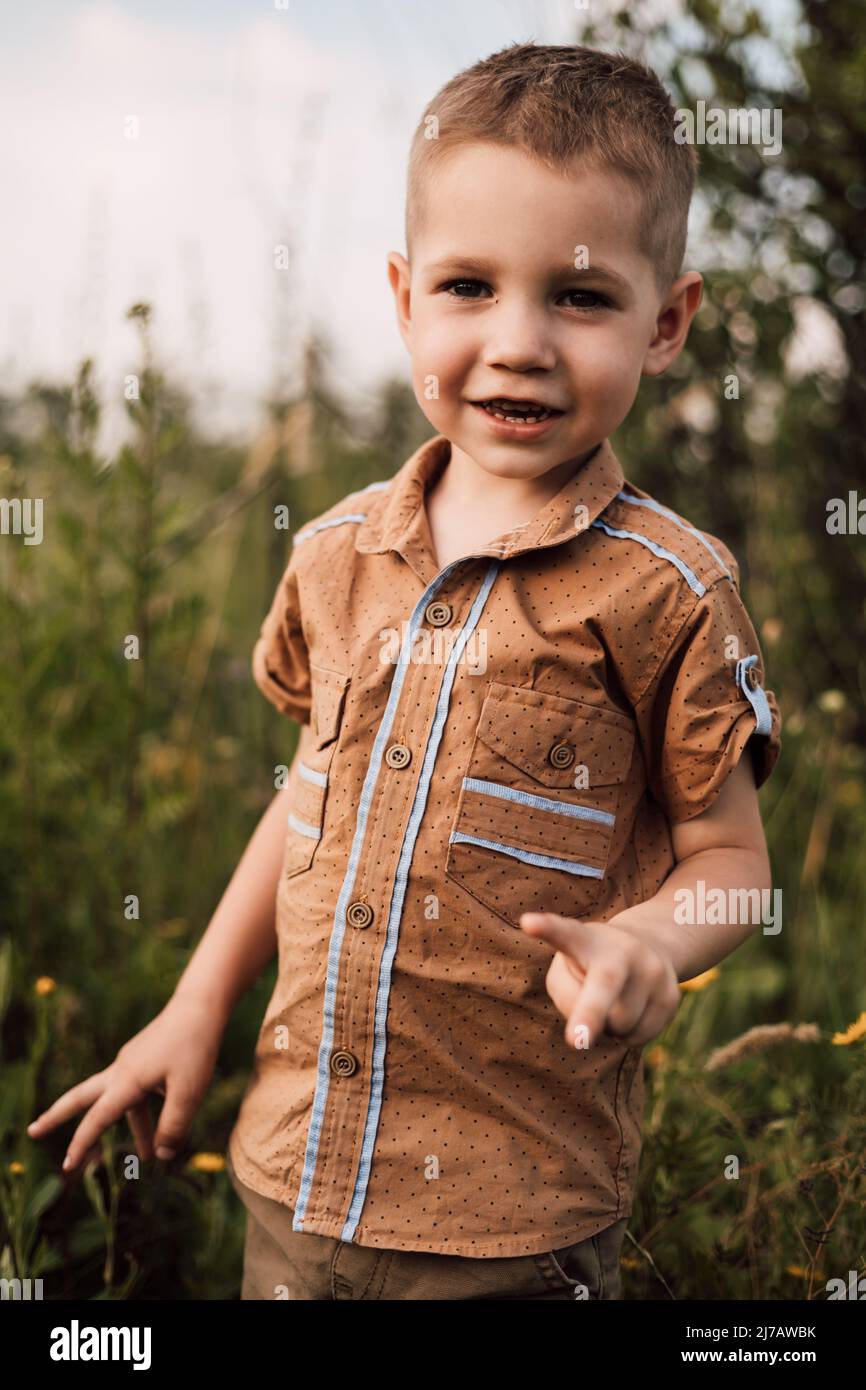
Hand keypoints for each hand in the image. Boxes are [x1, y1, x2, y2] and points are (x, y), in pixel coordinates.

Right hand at [26, 994, 224, 1174]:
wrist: (200, 1006)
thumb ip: (174, 1126)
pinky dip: (144, 1113)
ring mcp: (131, 1063)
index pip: (97, 1118)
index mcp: (127, 1080)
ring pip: (117, 1101)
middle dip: (57, 1116)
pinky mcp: (144, 1059)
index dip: (81, 1143)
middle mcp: (121, 1071)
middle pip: (80, 1097)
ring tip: (145, 1155)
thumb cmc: (194, 1047)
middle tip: (33, 1131)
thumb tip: (161, 1155)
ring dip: (130, 1128)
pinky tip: (163, 1122)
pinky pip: (137, 1093)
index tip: (68, 1166)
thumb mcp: (189, 1092)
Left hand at [519, 912, 680, 1049]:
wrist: (650, 947)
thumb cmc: (589, 963)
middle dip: (590, 1014)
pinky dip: (626, 1034)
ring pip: (618, 1025)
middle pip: (604, 986)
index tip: (527, 923)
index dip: (547, 929)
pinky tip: (632, 1008)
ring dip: (607, 1026)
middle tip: (575, 1042)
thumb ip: (567, 996)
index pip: (566, 933)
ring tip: (613, 998)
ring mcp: (652, 972)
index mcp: (588, 939)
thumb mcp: (566, 970)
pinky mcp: (671, 997)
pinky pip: (637, 1037)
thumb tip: (595, 1027)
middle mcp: (624, 951)